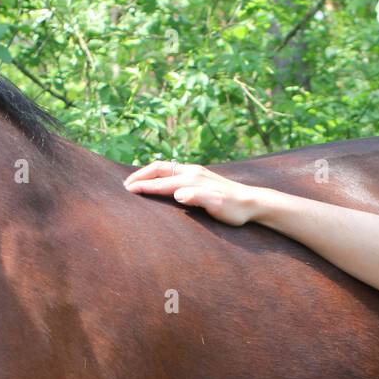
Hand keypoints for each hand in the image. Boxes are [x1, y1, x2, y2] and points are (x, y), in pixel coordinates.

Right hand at [123, 160, 258, 225]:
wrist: (253, 203)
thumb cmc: (234, 209)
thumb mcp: (217, 206)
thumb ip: (197, 198)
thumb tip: (177, 194)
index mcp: (192, 179)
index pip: (162, 182)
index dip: (144, 186)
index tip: (127, 191)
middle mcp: (192, 172)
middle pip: (160, 169)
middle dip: (141, 176)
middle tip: (125, 185)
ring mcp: (196, 173)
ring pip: (166, 168)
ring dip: (149, 173)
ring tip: (136, 181)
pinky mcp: (200, 176)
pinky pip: (173, 171)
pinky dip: (159, 174)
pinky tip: (158, 181)